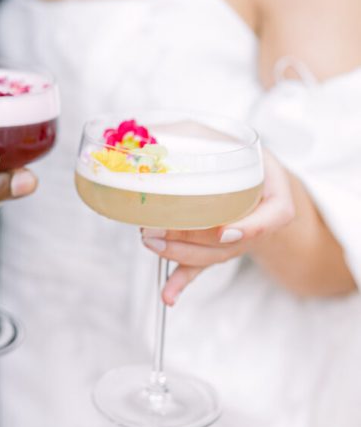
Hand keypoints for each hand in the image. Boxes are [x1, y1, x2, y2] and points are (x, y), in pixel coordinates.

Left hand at [140, 150, 294, 305]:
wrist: (266, 186)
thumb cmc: (251, 162)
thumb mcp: (246, 145)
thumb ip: (210, 137)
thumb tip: (165, 130)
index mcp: (276, 202)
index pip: (267, 220)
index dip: (246, 229)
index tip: (225, 232)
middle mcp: (257, 228)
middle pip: (226, 244)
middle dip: (191, 240)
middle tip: (158, 231)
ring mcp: (235, 243)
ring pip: (210, 256)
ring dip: (179, 256)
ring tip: (150, 243)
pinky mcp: (217, 251)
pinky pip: (201, 269)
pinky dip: (183, 283)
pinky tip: (168, 297)